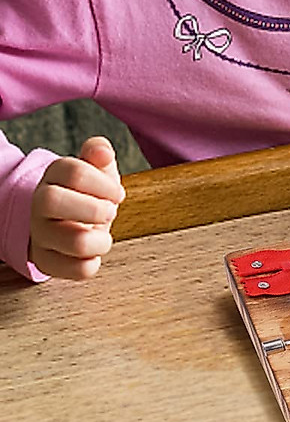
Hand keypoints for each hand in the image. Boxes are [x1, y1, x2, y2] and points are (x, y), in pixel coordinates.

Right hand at [29, 136, 125, 279]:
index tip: (118, 194)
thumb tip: (102, 152)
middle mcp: (40, 204)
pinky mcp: (46, 261)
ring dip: (100, 240)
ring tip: (104, 235)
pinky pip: (74, 269)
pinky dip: (92, 264)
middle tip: (110, 212)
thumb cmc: (88, 192)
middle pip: (52, 201)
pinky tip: (93, 253)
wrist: (69, 221)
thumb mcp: (96, 168)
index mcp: (54, 176)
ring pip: (72, 242)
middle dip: (93, 209)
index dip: (104, 184)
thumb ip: (99, 152)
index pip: (74, 171)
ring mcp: (40, 234)